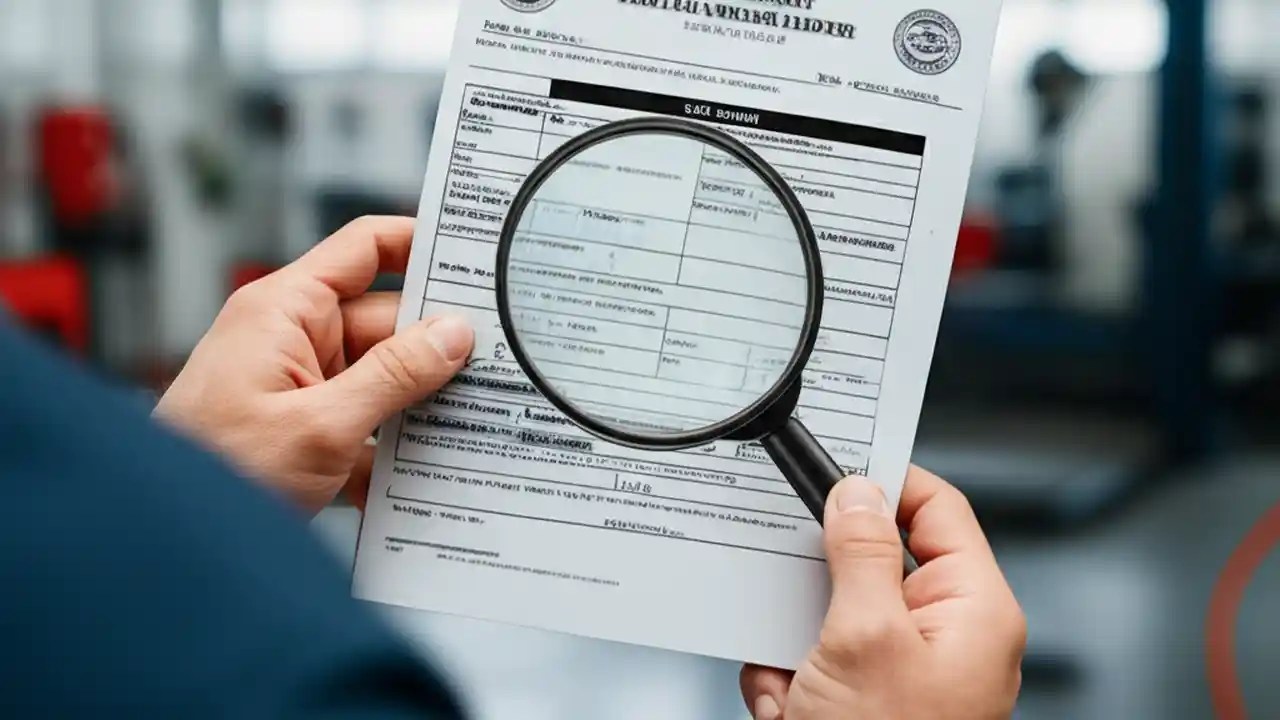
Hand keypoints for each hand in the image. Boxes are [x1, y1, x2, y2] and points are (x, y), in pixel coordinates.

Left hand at [155, 216, 473, 514]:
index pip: (365, 249)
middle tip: (499, 365)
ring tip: (473, 424)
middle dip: (436, 349)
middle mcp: (293, 338)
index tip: (476, 257)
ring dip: (418, 406)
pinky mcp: (304, 429)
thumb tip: (454, 334)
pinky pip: (365, 423)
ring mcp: (299, 385)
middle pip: (387, 323)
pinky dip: (393, 448)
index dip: (421, 244)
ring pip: (382, 379)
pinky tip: (427, 473)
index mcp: (286, 310)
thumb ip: (395, 376)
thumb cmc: (215, 472)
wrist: (165, 547)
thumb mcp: (322, 424)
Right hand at [741, 468, 1025, 719]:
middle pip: (872, 560)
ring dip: (794, 640)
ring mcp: (901, 669)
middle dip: (819, 581)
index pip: (937, 510)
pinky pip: (814, 658)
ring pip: (831, 611)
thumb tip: (857, 490)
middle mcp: (942, 633)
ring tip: (793, 678)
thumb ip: (860, 552)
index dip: (887, 480)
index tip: (834, 467)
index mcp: (972, 609)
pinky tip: (789, 709)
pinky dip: (788, 680)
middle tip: (790, 579)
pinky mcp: (864, 696)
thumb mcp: (865, 638)